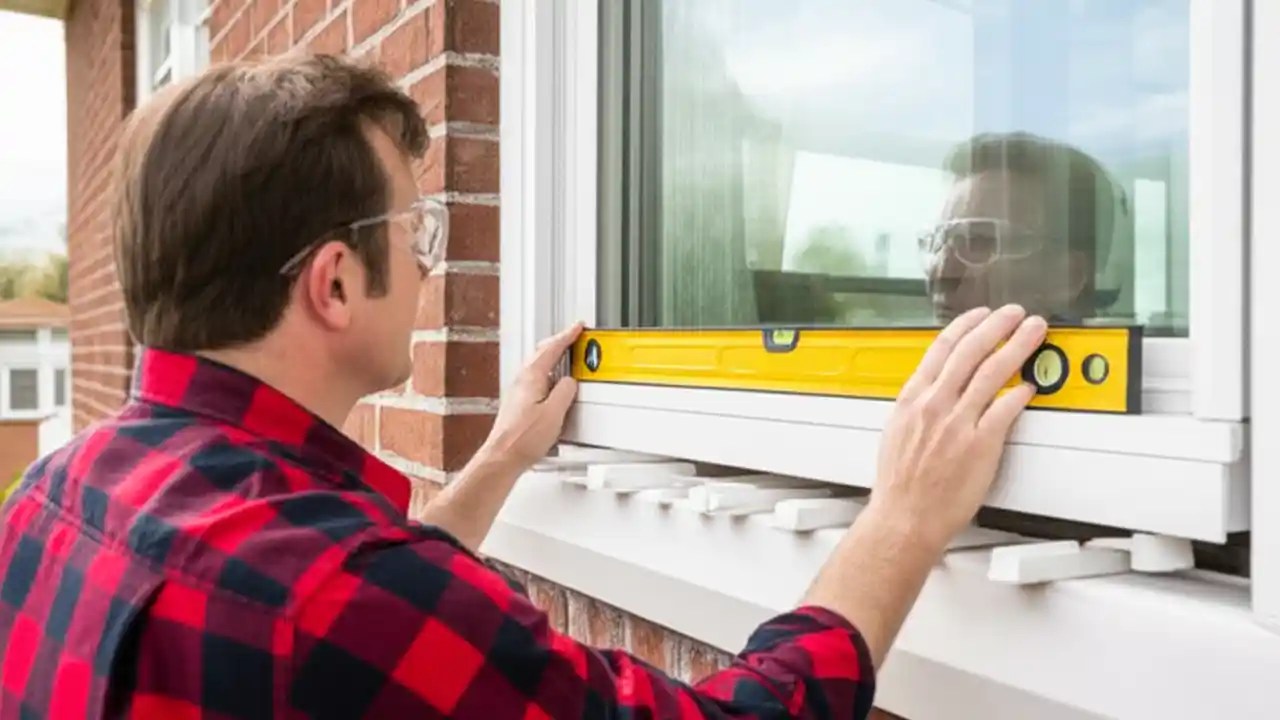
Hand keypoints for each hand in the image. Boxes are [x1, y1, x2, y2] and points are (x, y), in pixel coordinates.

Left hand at [481, 322, 583, 470]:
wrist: (503, 456)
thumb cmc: (523, 439)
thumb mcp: (554, 413)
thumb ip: (566, 392)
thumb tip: (571, 381)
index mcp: (531, 377)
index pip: (551, 348)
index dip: (567, 335)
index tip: (577, 327)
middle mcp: (522, 380)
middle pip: (542, 352)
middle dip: (559, 342)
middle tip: (573, 337)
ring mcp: (518, 391)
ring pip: (538, 365)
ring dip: (553, 357)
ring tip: (568, 356)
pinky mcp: (518, 402)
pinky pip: (536, 378)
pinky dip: (549, 372)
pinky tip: (555, 382)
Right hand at [867, 304, 1046, 549]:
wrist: (904, 517)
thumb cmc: (899, 485)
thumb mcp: (897, 432)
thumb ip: (918, 407)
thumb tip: (933, 392)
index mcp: (912, 398)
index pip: (942, 348)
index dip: (966, 326)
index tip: (980, 316)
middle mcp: (935, 405)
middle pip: (971, 351)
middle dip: (997, 326)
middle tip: (1015, 315)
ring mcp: (958, 423)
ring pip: (992, 372)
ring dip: (1017, 346)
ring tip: (1033, 334)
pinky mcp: (980, 444)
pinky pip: (1005, 410)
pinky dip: (1019, 394)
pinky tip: (1029, 386)